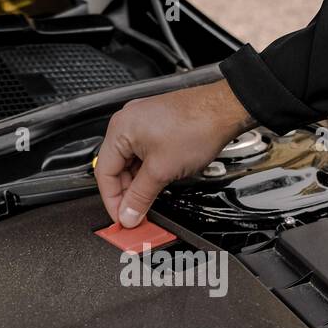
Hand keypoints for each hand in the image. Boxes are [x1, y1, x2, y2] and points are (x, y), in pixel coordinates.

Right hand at [94, 79, 255, 226]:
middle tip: (135, 213)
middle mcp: (127, 122)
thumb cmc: (196, 127)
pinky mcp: (157, 124)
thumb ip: (140, 197)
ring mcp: (142, 121)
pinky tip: (157, 181)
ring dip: (138, 183)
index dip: (112, 200)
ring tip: (148, 200)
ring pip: (131, 161)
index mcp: (120, 129)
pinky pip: (143, 152)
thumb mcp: (162, 171)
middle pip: (116, 168)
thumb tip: (128, 214)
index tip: (122, 217)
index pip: (103, 173)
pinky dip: (148, 170)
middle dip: (126, 193)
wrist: (224, 110)